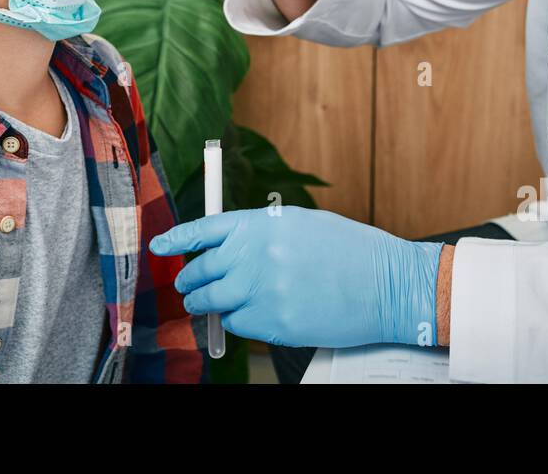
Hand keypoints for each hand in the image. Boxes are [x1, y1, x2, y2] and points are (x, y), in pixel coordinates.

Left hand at [149, 205, 442, 348]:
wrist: (388, 285)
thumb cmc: (351, 252)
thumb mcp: (303, 226)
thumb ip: (261, 234)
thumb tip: (227, 248)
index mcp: (263, 224)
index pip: (205, 229)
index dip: (177, 238)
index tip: (159, 245)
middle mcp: (256, 255)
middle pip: (200, 269)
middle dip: (191, 279)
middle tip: (190, 285)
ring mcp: (263, 290)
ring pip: (212, 301)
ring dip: (207, 303)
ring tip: (210, 303)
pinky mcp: (274, 323)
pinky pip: (237, 324)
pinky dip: (238, 321)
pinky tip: (255, 314)